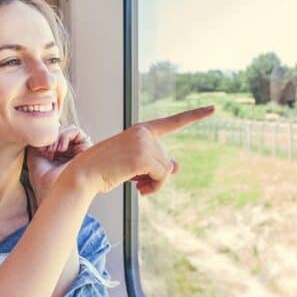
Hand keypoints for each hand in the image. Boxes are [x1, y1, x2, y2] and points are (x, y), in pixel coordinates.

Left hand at [26, 125, 92, 203]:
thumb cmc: (44, 184)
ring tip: (52, 149)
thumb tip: (43, 128)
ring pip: (68, 129)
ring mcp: (78, 152)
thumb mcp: (34, 157)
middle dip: (50, 136)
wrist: (52, 195)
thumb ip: (38, 141)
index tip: (39, 149)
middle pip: (61, 131)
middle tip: (45, 149)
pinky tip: (60, 148)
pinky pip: (76, 131)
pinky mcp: (87, 149)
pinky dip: (65, 135)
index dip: (45, 138)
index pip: (54, 135)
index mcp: (59, 156)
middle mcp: (70, 153)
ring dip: (57, 136)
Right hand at [63, 106, 212, 195]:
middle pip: (167, 160)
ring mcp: (143, 143)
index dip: (194, 116)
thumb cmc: (106, 171)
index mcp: (140, 130)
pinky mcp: (143, 156)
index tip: (213, 108)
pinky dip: (153, 188)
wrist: (84, 175)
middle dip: (156, 177)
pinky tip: (138, 188)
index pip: (172, 122)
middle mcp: (144, 132)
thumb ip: (156, 163)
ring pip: (166, 171)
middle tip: (138, 184)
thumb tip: (177, 166)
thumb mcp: (134, 166)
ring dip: (155, 184)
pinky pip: (162, 177)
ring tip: (136, 186)